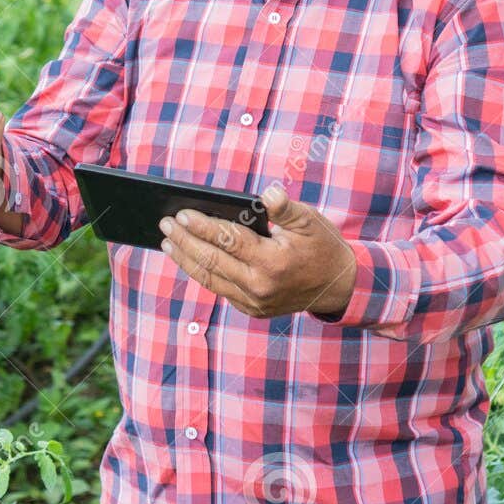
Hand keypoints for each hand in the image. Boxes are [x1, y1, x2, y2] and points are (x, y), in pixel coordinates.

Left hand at [157, 185, 354, 319]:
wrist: (339, 286)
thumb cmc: (323, 246)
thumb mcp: (310, 221)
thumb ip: (284, 208)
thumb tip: (267, 193)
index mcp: (273, 262)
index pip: (228, 241)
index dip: (202, 226)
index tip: (181, 214)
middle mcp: (260, 286)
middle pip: (212, 261)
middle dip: (185, 241)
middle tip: (165, 225)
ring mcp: (255, 302)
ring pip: (210, 279)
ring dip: (186, 260)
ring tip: (168, 243)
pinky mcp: (253, 310)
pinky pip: (221, 290)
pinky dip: (203, 274)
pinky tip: (190, 259)